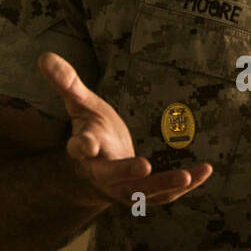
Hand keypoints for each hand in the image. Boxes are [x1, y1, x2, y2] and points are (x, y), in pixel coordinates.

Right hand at [37, 52, 211, 206]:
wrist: (98, 169)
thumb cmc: (93, 130)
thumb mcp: (82, 105)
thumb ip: (67, 83)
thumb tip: (44, 55)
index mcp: (86, 148)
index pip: (80, 148)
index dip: (82, 146)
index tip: (84, 144)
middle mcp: (103, 172)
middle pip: (114, 175)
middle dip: (128, 171)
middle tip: (144, 166)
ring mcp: (124, 187)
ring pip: (142, 192)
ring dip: (164, 185)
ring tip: (187, 176)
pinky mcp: (145, 193)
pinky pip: (165, 194)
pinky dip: (184, 186)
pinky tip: (205, 170)